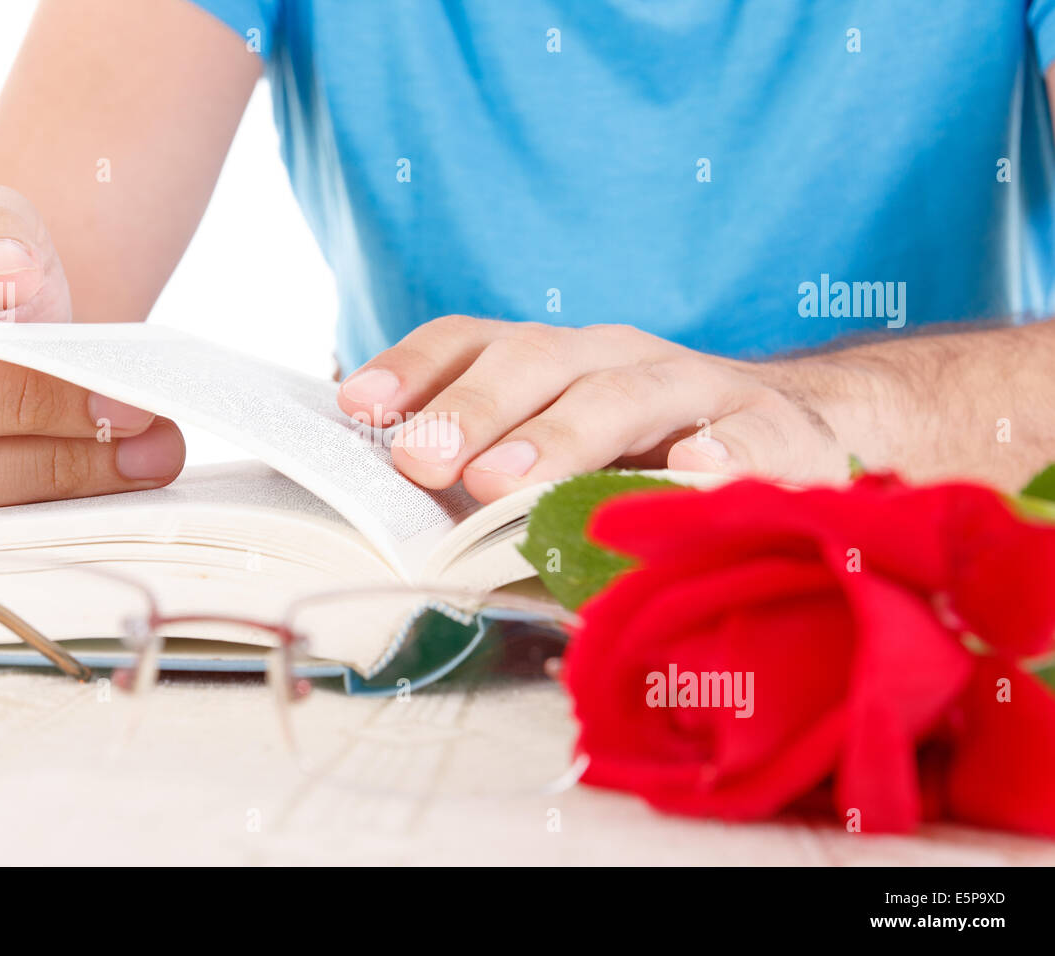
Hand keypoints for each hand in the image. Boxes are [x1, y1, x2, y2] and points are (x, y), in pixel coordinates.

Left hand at [336, 316, 849, 502]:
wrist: (798, 429)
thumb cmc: (654, 451)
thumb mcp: (568, 448)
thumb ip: (496, 470)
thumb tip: (406, 513)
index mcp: (562, 359)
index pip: (477, 342)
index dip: (416, 367)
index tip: (358, 406)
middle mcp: (621, 357)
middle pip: (539, 363)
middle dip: (472, 409)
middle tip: (421, 461)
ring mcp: (699, 388)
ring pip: (626, 395)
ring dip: (561, 436)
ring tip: (502, 485)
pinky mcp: (775, 432)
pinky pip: (745, 439)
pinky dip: (719, 456)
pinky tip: (689, 473)